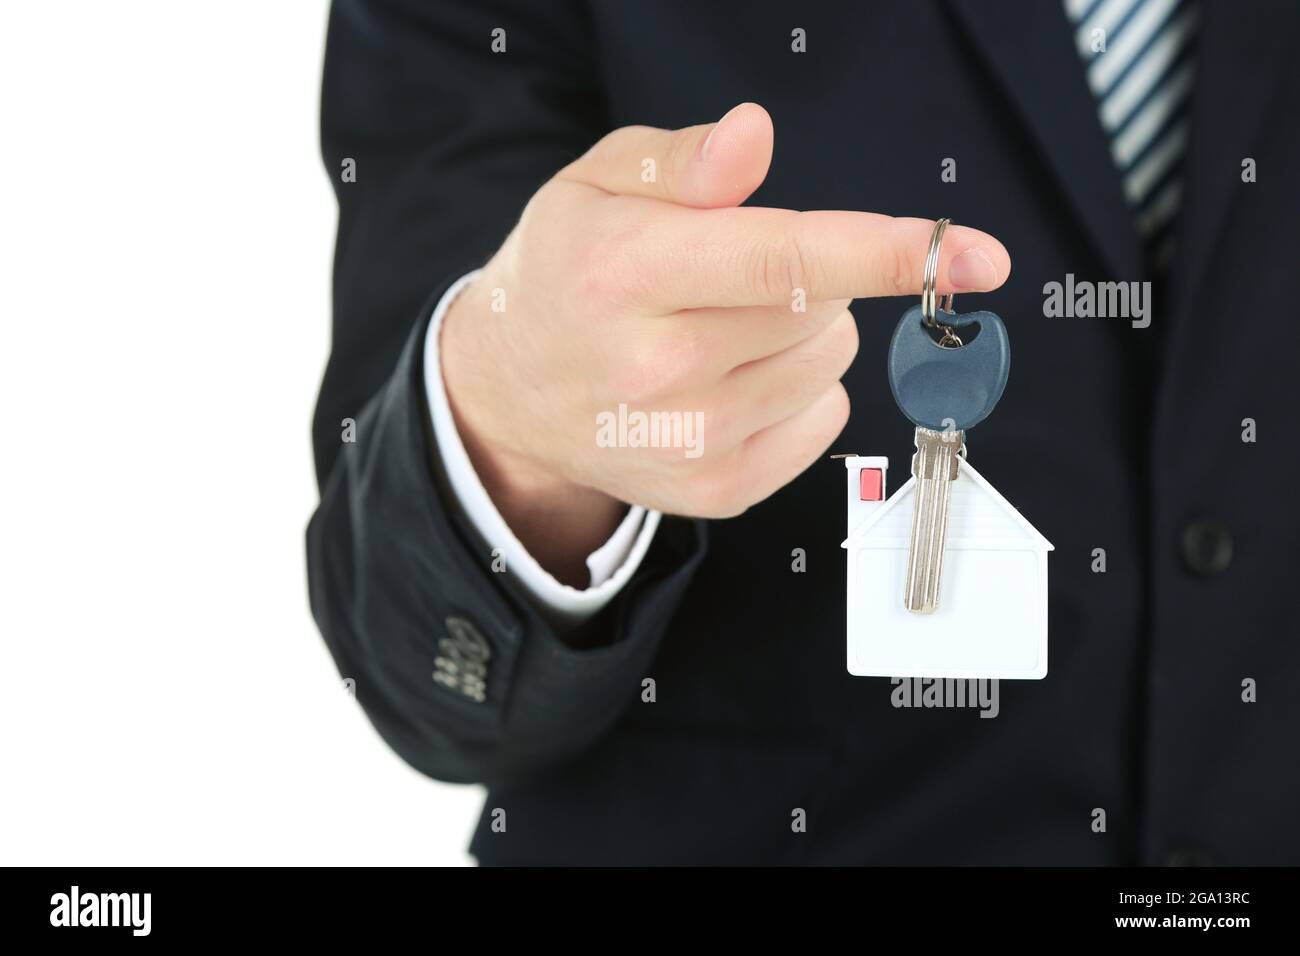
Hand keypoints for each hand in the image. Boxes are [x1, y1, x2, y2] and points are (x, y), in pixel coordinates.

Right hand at [440, 103, 1009, 583]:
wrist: (511, 396)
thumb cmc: (565, 274)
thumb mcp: (594, 187)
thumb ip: (680, 162)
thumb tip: (755, 137)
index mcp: (625, 275)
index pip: (781, 259)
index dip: (887, 250)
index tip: (978, 255)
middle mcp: (658, 370)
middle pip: (824, 305)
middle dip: (806, 274)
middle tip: (727, 277)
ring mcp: (692, 442)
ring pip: (832, 360)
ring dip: (802, 333)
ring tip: (720, 332)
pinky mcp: (716, 490)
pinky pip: (825, 418)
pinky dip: (799, 390)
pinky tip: (729, 383)